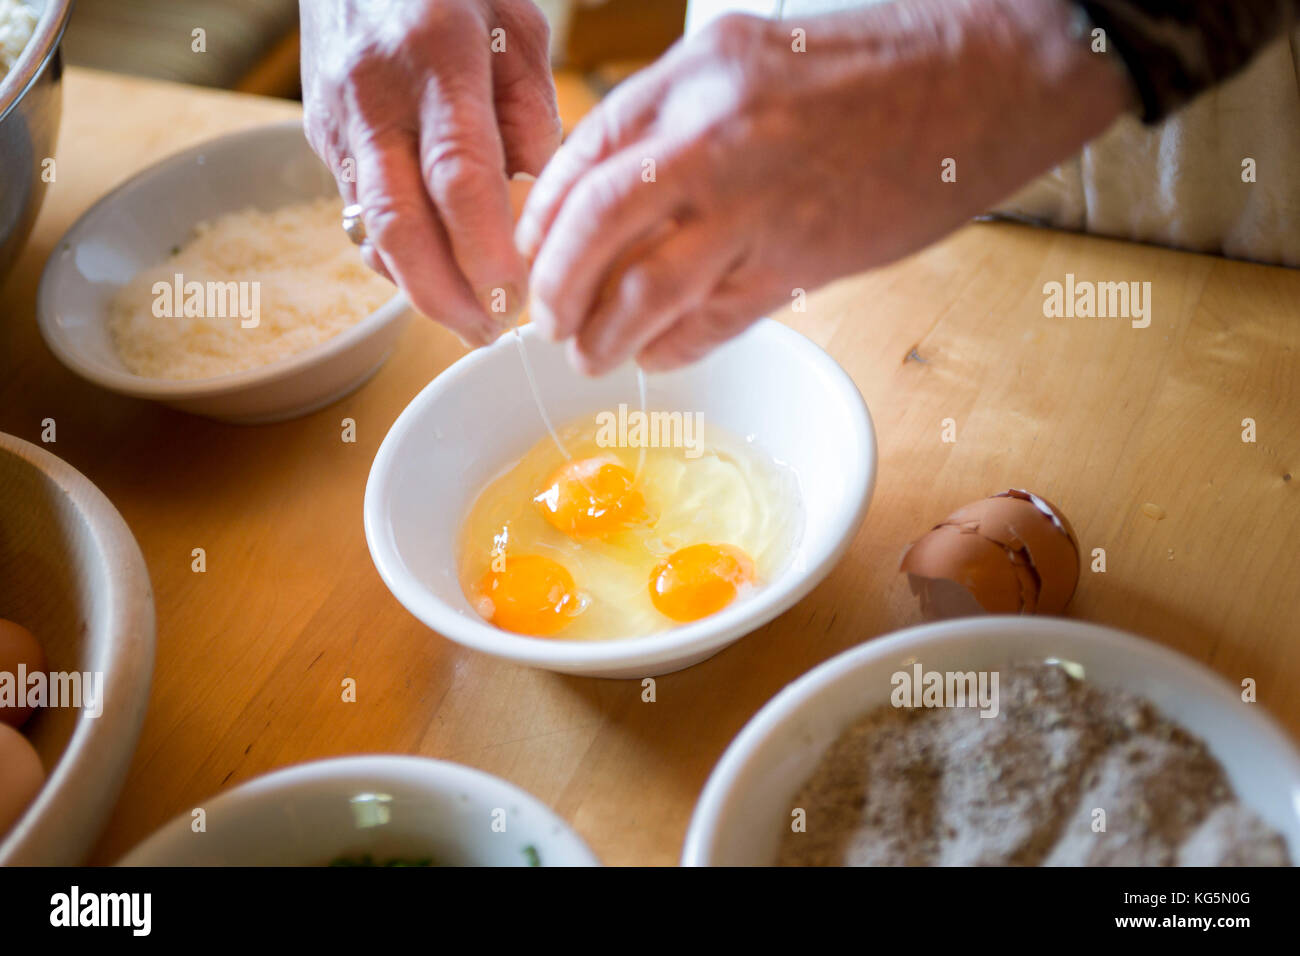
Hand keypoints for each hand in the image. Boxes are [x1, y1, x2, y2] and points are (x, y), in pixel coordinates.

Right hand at [301, 0, 560, 344]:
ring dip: (421, 289)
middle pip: (401, 225)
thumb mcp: (518, 25)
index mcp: (437, 56)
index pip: (458, 176)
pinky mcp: (321, 137)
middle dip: (446, 297)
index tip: (518, 300)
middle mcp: (376, 94)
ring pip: (373, 231)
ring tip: (471, 317)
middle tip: (488, 333)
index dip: (485, 251)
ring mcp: (339, 119)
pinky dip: (399, 257)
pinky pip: (362, 214)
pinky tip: (436, 275)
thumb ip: (534, 112)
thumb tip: (535, 197)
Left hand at [516, 0, 1131, 374]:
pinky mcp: (804, 259)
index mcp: (694, 73)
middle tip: (548, 320)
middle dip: (555, 285)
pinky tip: (657, 355)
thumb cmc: (872, 68)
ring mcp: (759, 200)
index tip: (530, 255)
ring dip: (605, 333)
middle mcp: (714, 133)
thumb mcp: (754, 62)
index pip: (583, 155)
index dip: (543, 219)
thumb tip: (620, 196)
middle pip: (594, 225)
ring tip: (591, 354)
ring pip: (645, 287)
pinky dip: (673, 347)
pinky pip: (714, 320)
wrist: (986, 77)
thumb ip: (681, 120)